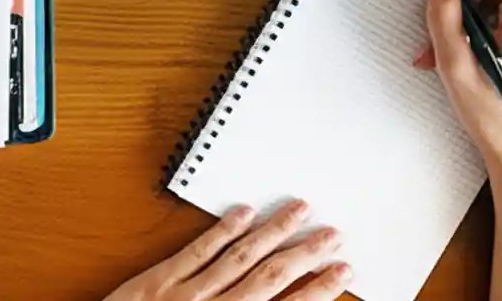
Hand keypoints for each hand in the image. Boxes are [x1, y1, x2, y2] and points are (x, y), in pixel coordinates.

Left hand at [104, 200, 350, 300]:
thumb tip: (286, 300)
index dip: (320, 289)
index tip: (343, 270)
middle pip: (271, 278)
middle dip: (305, 254)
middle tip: (332, 234)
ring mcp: (186, 295)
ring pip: (240, 258)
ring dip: (273, 232)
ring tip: (298, 210)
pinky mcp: (158, 282)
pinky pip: (196, 252)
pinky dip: (222, 230)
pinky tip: (243, 212)